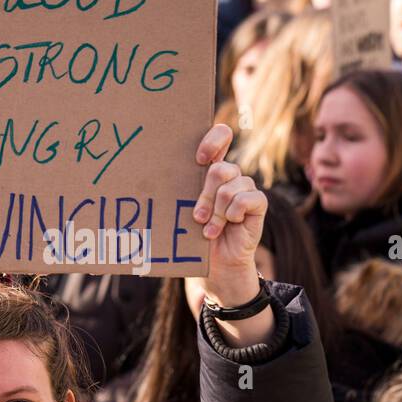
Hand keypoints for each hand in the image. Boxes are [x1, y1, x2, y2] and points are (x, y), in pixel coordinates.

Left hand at [192, 125, 270, 348]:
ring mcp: (246, 188)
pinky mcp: (258, 204)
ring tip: (208, 229)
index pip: (220, 135)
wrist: (216, 266)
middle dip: (205, 195)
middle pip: (220, 168)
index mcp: (211, 169)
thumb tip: (143, 178)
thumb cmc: (193, 237)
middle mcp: (230, 175)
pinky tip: (227, 227)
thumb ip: (177, 191)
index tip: (198, 158)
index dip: (212, 139)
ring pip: (231, 187)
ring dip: (216, 212)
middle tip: (196, 216)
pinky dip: (233, 215)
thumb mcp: (182, 211)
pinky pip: (248, 199)